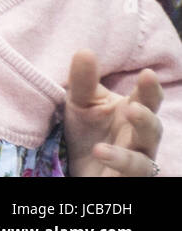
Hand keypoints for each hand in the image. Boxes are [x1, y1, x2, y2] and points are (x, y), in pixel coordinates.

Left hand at [64, 49, 162, 176]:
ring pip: (144, 158)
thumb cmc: (86, 128)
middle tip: (134, 107)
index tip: (147, 73)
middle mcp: (140, 137)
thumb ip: (82, 80)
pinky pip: (130, 175)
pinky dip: (117, 163)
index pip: (148, 99)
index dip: (150, 88)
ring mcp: (136, 160)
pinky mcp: (127, 179)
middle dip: (146, 118)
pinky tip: (100, 151)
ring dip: (129, 154)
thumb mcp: (80, 102)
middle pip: (152, 128)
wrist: (77, 164)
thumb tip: (84, 51)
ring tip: (110, 141)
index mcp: (133, 111)